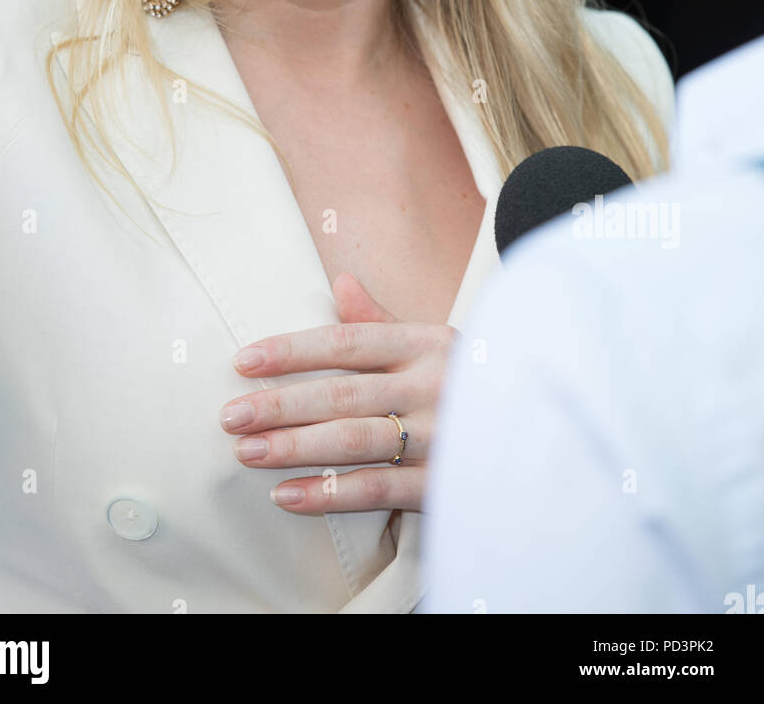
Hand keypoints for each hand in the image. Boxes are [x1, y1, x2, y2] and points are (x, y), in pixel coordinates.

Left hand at [219, 271, 459, 513]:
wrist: (547, 430)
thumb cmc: (471, 383)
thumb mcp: (436, 343)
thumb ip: (382, 320)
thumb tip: (339, 282)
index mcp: (426, 343)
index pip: (346, 343)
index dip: (290, 351)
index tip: (243, 361)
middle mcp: (432, 386)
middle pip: (341, 393)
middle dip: (280, 404)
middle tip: (230, 415)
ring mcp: (440, 436)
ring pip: (353, 440)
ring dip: (294, 447)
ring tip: (248, 452)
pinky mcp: (444, 484)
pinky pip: (376, 489)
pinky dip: (327, 494)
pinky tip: (286, 496)